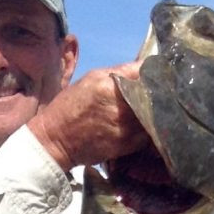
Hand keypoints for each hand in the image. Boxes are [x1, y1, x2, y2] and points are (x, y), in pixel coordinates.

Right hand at [27, 61, 148, 170]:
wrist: (55, 141)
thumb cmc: (69, 107)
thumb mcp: (90, 79)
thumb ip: (119, 73)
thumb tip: (144, 68)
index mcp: (110, 85)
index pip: (146, 72)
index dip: (155, 72)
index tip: (158, 73)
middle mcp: (121, 106)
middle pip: (154, 94)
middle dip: (158, 92)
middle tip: (158, 91)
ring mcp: (126, 127)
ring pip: (154, 115)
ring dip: (155, 111)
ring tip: (152, 108)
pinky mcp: (127, 145)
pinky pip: (148, 133)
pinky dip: (148, 127)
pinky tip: (143, 125)